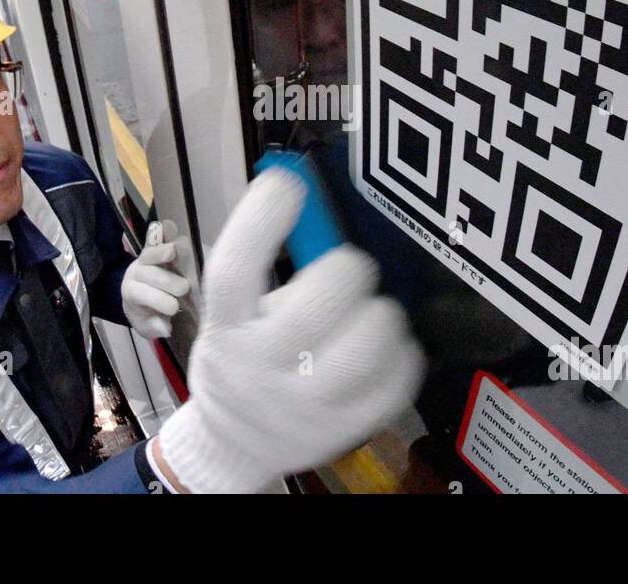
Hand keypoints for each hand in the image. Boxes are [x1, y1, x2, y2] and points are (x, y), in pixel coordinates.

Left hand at [122, 220, 189, 339]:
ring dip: (161, 251)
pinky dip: (164, 233)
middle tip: (184, 289)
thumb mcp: (147, 326)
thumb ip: (154, 327)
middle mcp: (136, 273)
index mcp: (131, 292)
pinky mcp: (157, 246)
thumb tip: (165, 328)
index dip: (157, 299)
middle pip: (148, 273)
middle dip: (166, 281)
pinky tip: (170, 227)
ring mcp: (146, 258)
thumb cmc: (148, 313)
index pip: (140, 293)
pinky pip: (157, 238)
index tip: (175, 308)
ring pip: (150, 253)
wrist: (143, 296)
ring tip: (174, 251)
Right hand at [155, 167, 424, 492]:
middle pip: (313, 308)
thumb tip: (309, 203)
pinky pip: (393, 383)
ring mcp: (301, 407)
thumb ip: (264, 269)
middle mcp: (257, 371)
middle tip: (349, 269)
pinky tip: (388, 346)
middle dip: (346, 270)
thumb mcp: (233, 315)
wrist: (232, 443)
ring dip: (380, 314)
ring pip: (364, 347)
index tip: (287, 184)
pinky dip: (402, 353)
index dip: (260, 221)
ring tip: (372, 312)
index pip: (233, 271)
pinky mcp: (341, 431)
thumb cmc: (240, 358)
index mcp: (225, 331)